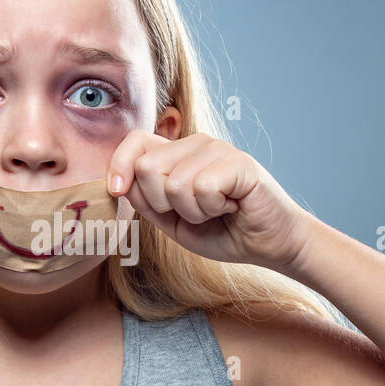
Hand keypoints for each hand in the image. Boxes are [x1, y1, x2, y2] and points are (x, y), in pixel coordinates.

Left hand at [106, 132, 314, 274]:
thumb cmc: (222, 231)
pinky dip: (213, 209)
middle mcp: (196, 144)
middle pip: (147, 167)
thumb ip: (146, 201)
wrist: (268, 244)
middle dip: (162, 204)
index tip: (116, 190)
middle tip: (193, 212)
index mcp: (177, 154)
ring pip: (174, 184)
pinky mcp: (239, 162)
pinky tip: (231, 207)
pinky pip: (202, 188)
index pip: (135, 141)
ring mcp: (218, 149)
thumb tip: (119, 183)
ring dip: (194, 212)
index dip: (119, 164)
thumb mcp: (172, 221)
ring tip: (217, 210)